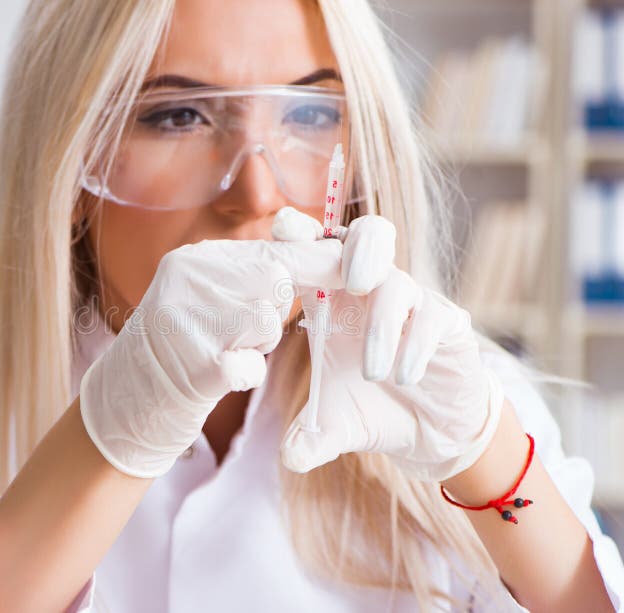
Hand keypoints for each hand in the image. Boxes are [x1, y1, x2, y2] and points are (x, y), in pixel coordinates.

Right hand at [79, 238, 342, 478]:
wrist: (125, 402)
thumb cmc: (181, 347)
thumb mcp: (204, 296)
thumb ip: (249, 274)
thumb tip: (326, 252)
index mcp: (191, 260)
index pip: (268, 251)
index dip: (313, 261)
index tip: (349, 264)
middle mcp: (185, 281)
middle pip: (272, 281)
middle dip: (274, 309)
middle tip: (242, 329)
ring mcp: (186, 321)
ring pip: (266, 321)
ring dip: (258, 342)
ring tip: (221, 350)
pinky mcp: (194, 366)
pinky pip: (251, 365)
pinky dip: (245, 373)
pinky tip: (217, 375)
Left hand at [272, 207, 504, 482]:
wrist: (429, 432)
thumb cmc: (373, 409)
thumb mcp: (336, 426)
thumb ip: (311, 437)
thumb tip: (291, 457)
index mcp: (334, 298)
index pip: (317, 253)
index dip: (300, 236)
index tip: (281, 230)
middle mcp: (372, 290)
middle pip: (369, 235)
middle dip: (355, 249)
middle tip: (347, 284)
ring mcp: (412, 303)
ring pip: (397, 285)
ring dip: (381, 326)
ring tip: (373, 373)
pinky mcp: (446, 323)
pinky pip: (431, 319)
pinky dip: (413, 347)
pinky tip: (403, 378)